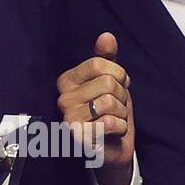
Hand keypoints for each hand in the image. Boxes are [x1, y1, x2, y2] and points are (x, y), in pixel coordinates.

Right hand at [56, 32, 134, 184]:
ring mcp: (68, 119)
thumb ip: (107, 59)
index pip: (99, 64)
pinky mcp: (78, 138)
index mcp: (66, 81)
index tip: (117, 87)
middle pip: (107, 82)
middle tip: (116, 107)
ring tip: (114, 119)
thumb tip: (106, 36)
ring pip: (109, 102)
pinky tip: (112, 133)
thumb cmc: (110, 112)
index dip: (118, 74)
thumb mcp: (111, 82)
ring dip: (121, 112)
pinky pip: (110, 122)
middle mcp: (62, 99)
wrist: (111, 148)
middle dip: (122, 95)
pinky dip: (120, 128)